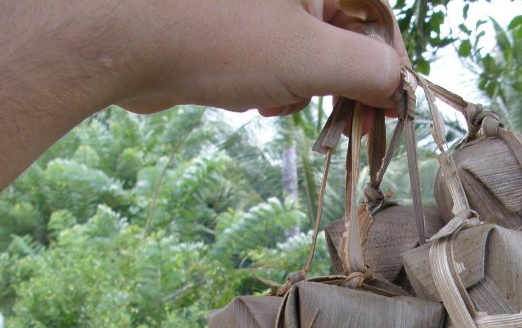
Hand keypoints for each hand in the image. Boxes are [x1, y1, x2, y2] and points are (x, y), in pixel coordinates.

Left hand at [115, 0, 408, 116]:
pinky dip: (272, 83)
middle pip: (344, 33)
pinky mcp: (234, 24)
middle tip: (341, 122)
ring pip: (308, 51)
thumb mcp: (310, 58)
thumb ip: (368, 70)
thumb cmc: (215, 37)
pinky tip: (252, 98)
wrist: (120, 40)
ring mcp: (260, 5)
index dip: (388, 64)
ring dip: (301, 87)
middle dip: (338, 81)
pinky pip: (273, 57)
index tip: (391, 108)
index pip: (376, 15)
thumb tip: (400, 85)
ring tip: (275, 100)